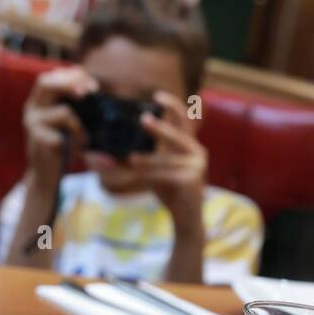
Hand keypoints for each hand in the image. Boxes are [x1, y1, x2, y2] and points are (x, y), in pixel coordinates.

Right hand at [22, 66, 96, 189]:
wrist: (45, 175)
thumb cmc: (59, 145)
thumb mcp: (65, 121)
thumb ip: (72, 104)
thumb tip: (93, 89)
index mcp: (37, 101)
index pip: (49, 77)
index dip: (70, 76)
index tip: (92, 85)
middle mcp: (31, 109)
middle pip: (46, 83)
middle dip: (71, 84)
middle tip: (90, 92)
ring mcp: (32, 125)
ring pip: (64, 112)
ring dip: (81, 125)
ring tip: (85, 138)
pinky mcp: (39, 141)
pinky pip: (65, 135)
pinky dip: (77, 141)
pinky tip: (78, 150)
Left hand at [129, 90, 207, 228]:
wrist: (186, 218)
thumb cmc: (171, 191)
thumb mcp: (158, 169)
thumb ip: (148, 156)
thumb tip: (116, 150)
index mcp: (189, 145)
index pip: (184, 118)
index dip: (172, 105)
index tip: (156, 95)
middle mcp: (197, 151)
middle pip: (177, 134)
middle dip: (159, 128)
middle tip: (142, 120)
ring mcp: (196, 165)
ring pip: (165, 159)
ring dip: (146, 160)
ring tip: (129, 159)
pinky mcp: (191, 180)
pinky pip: (164, 173)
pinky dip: (148, 172)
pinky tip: (134, 170)